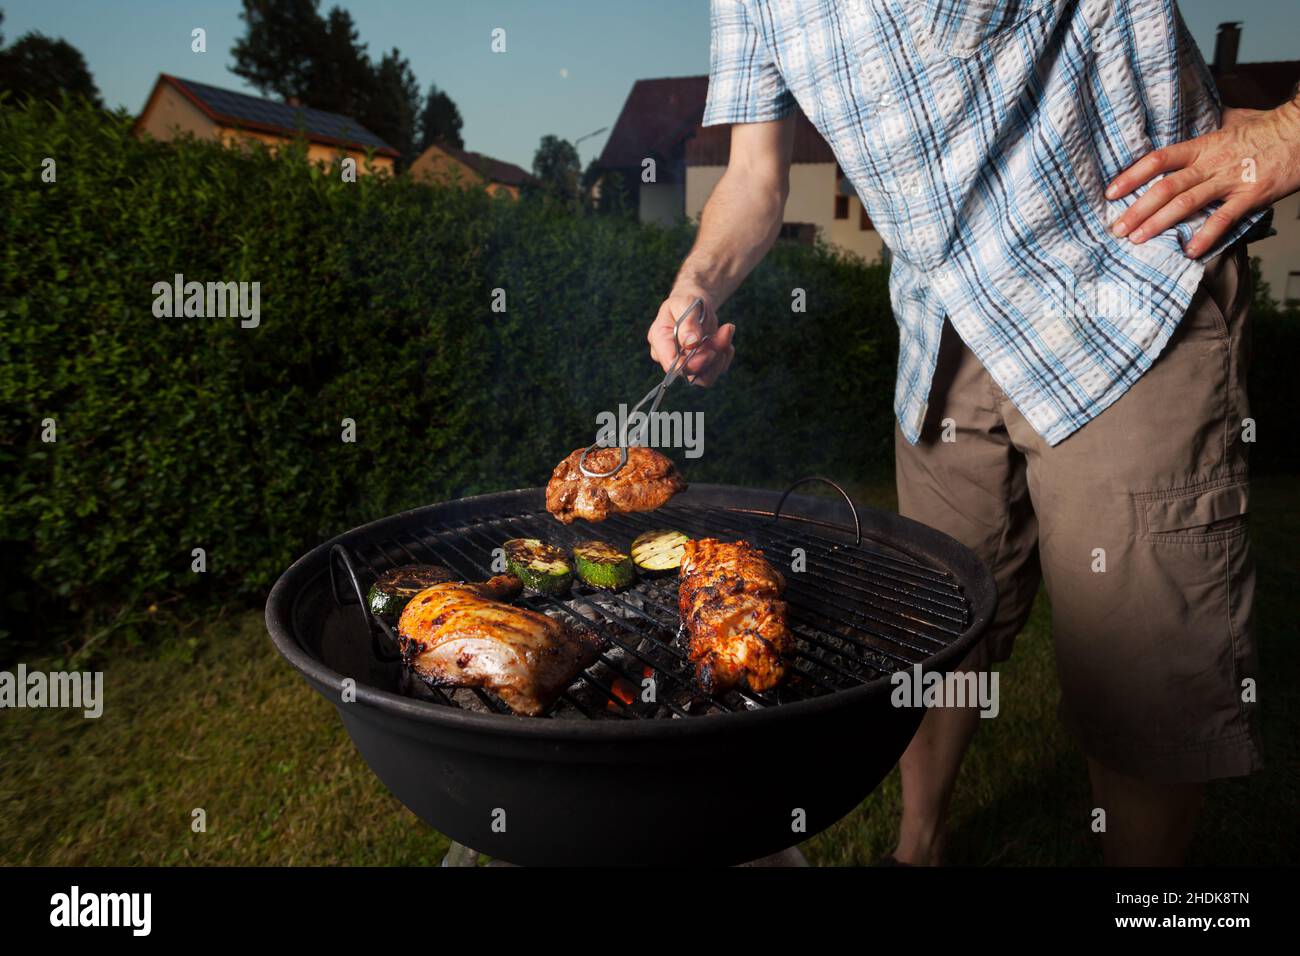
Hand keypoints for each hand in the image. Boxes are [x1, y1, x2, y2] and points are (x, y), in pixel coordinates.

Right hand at [646, 290, 735, 386]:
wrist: (695, 304)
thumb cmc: (686, 302)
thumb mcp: (685, 303)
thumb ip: (688, 322)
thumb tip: (690, 343)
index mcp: (660, 340)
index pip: (670, 364)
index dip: (690, 365)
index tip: (711, 352)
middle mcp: (669, 357)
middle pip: (690, 373)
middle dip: (711, 356)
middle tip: (726, 330)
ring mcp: (684, 364)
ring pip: (705, 377)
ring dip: (721, 356)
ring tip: (726, 331)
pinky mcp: (700, 367)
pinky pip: (715, 370)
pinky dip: (725, 355)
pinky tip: (725, 336)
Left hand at [1104, 99, 1299, 257]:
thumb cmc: (1268, 127)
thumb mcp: (1231, 121)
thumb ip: (1205, 132)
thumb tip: (1185, 130)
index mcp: (1203, 145)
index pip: (1158, 159)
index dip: (1131, 176)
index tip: (1110, 193)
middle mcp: (1212, 163)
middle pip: (1165, 187)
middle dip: (1137, 209)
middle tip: (1116, 228)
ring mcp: (1231, 179)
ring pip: (1187, 203)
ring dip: (1159, 223)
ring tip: (1137, 240)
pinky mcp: (1252, 195)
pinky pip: (1224, 218)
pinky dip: (1206, 235)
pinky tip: (1189, 251)